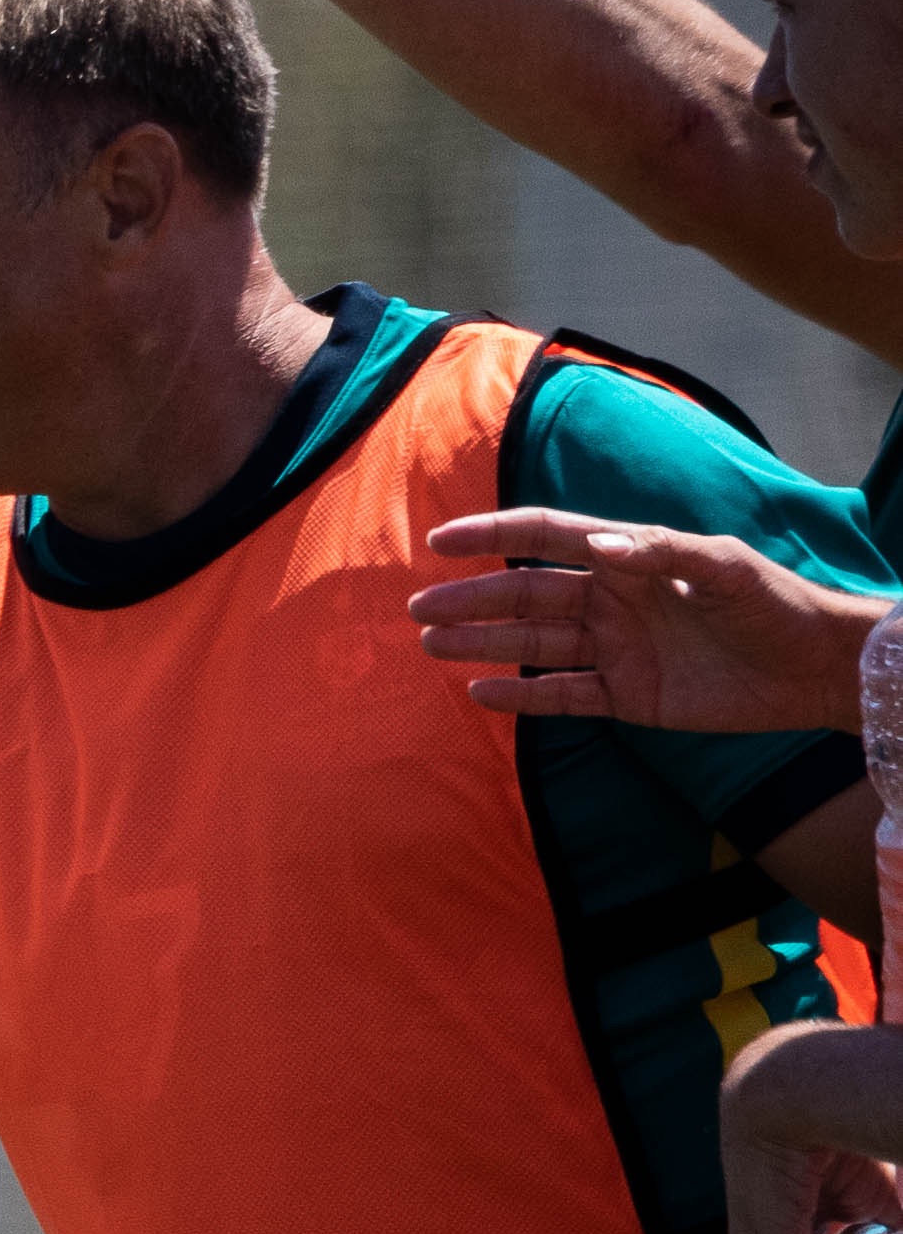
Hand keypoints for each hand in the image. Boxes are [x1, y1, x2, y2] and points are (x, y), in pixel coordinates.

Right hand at [412, 510, 877, 731]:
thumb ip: (658, 552)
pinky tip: (479, 692)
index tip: (441, 541)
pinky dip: (521, 696)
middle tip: (418, 609)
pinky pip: (561, 695)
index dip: (492, 536)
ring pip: (532, 645)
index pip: (546, 539)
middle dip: (471, 601)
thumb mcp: (724, 566)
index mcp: (629, 560)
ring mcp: (615, 650)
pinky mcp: (627, 697)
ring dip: (480, 644)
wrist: (816, 668)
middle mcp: (612, 602)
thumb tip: (594, 543)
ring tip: (431, 645)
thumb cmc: (776, 603)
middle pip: (526, 597)